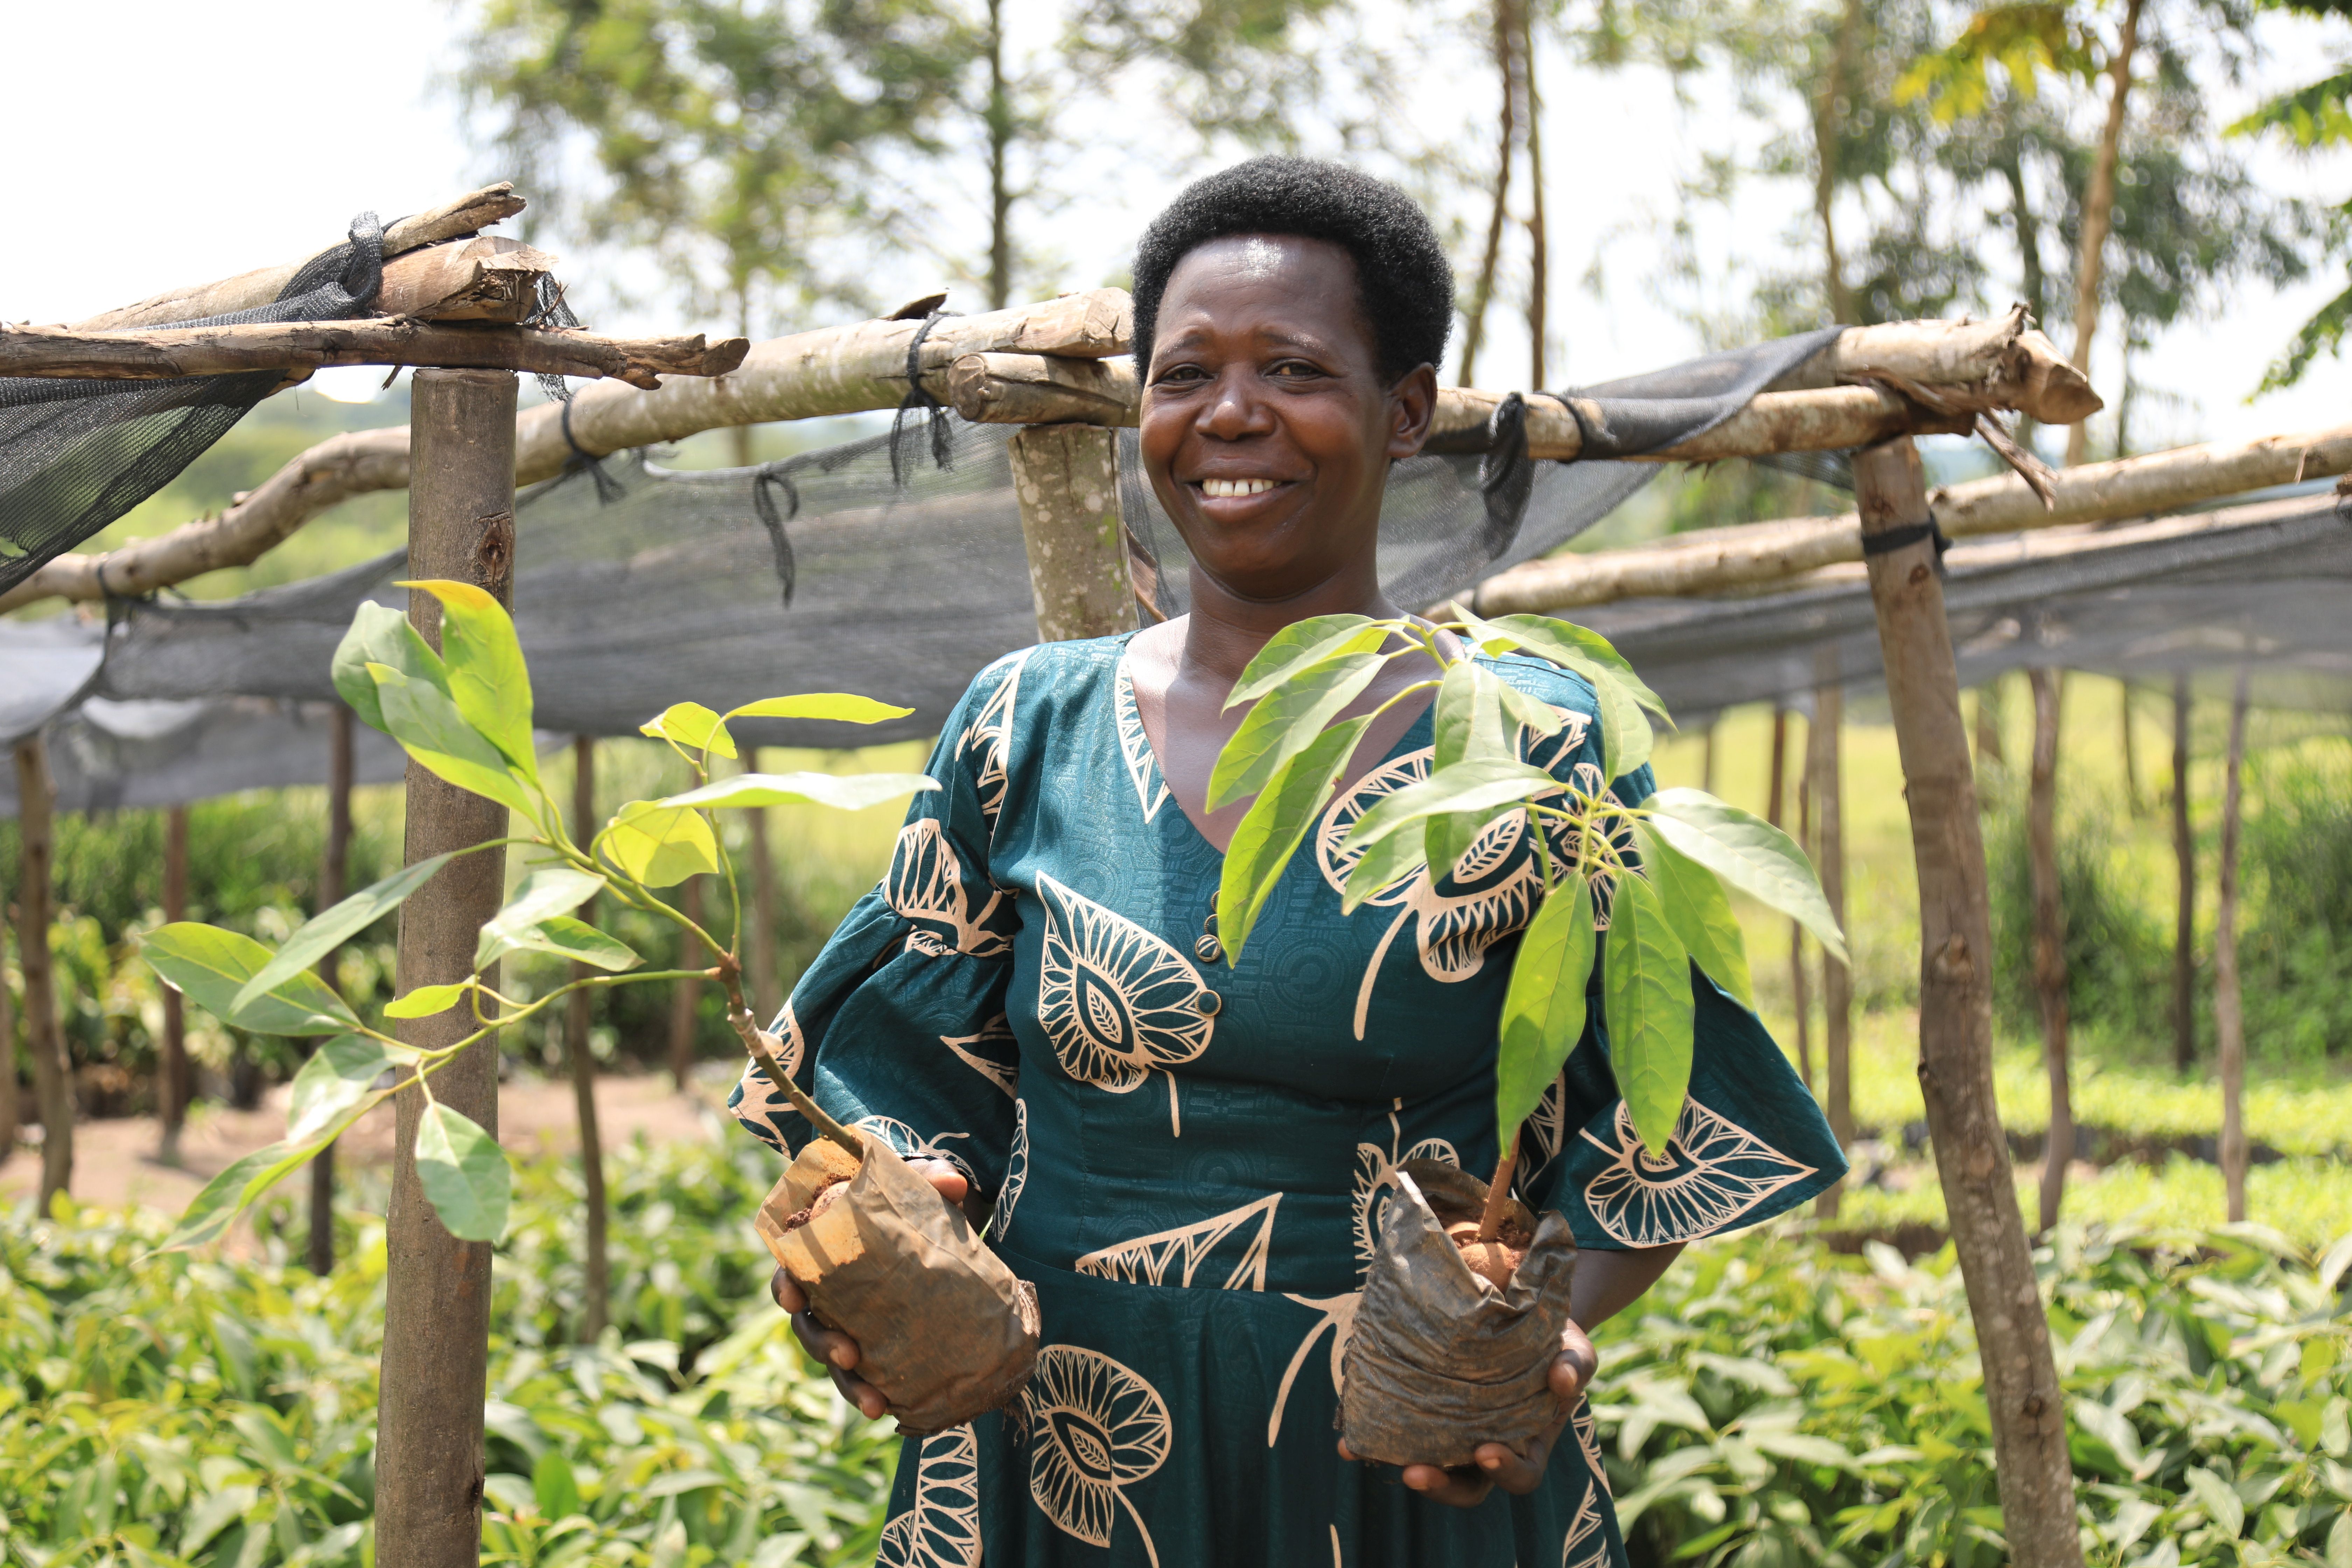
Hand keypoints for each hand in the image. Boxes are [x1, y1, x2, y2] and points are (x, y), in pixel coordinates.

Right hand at [769, 1158, 969, 1419]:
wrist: (936, 1228)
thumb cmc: (911, 1201)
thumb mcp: (919, 1184)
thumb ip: (930, 1177)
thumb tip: (952, 1183)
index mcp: (823, 1253)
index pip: (790, 1272)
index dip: (787, 1288)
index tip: (795, 1300)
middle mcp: (829, 1294)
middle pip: (808, 1326)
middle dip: (822, 1344)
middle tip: (848, 1355)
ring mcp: (851, 1323)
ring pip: (835, 1359)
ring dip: (849, 1384)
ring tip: (875, 1403)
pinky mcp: (877, 1344)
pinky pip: (866, 1375)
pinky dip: (874, 1393)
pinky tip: (889, 1411)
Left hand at [1336, 1319, 1598, 1506]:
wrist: (1523, 1315)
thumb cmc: (1555, 1342)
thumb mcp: (1575, 1349)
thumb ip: (1574, 1365)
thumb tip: (1564, 1381)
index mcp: (1528, 1443)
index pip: (1519, 1475)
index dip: (1503, 1470)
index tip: (1486, 1450)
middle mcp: (1489, 1446)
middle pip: (1466, 1485)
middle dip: (1440, 1484)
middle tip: (1415, 1471)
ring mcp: (1455, 1432)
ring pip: (1426, 1463)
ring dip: (1396, 1462)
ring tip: (1362, 1449)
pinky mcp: (1427, 1412)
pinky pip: (1400, 1432)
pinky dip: (1373, 1436)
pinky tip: (1346, 1437)